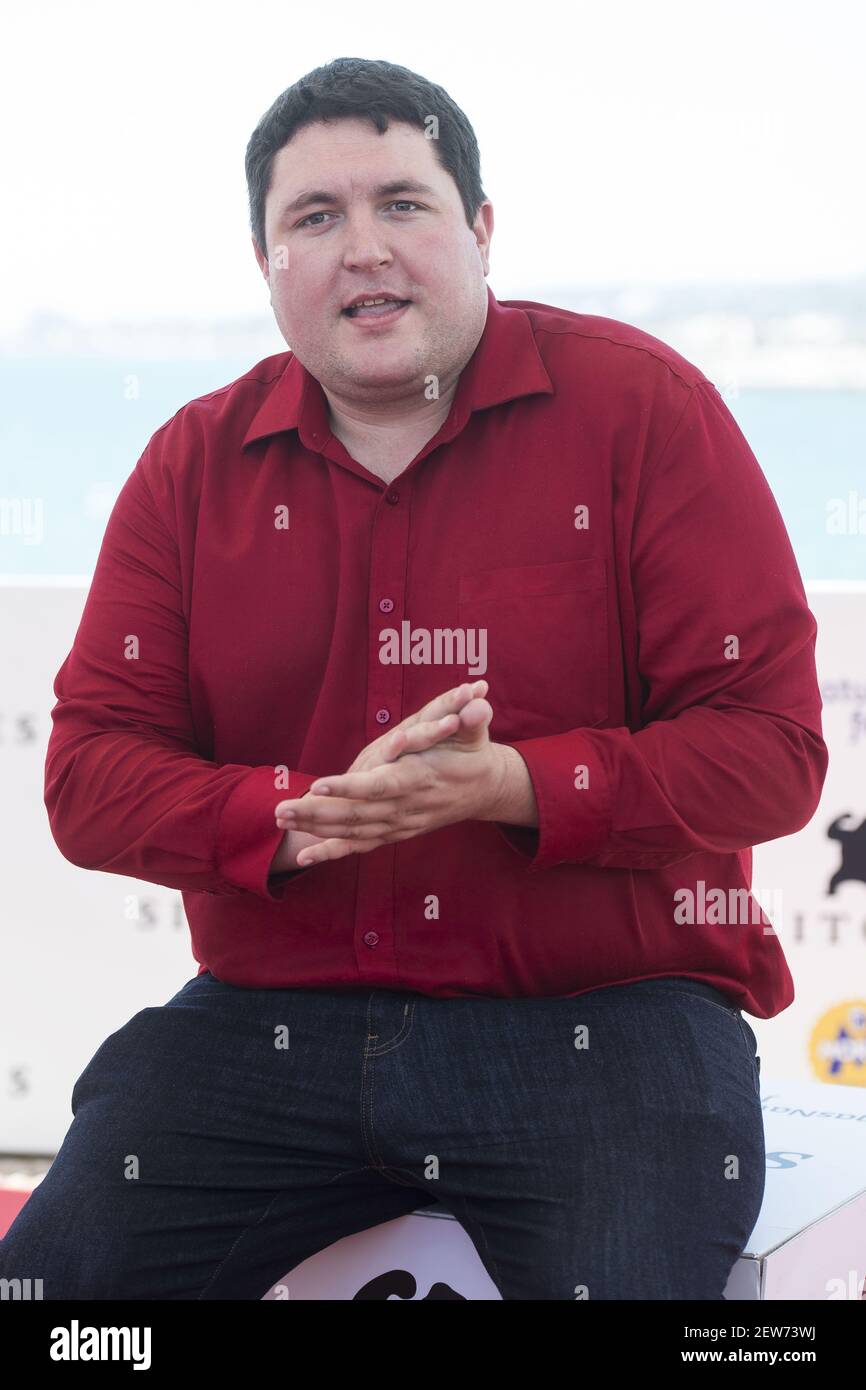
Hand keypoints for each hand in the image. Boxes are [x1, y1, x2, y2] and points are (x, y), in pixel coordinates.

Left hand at [275, 680, 509, 865]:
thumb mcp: (475, 730)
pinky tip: (304, 856)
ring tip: (281, 820)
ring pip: (354, 831)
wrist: (484, 790)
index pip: (382, 785)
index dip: (351, 788)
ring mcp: (401, 823)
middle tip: (281, 809)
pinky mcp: (395, 832)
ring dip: (316, 828)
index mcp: (421, 777)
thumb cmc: (473, 752)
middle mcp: (408, 806)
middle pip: (358, 813)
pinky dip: (333, 852)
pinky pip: (361, 846)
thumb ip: (470, 716)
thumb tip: (479, 697)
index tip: (319, 785)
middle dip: (317, 813)